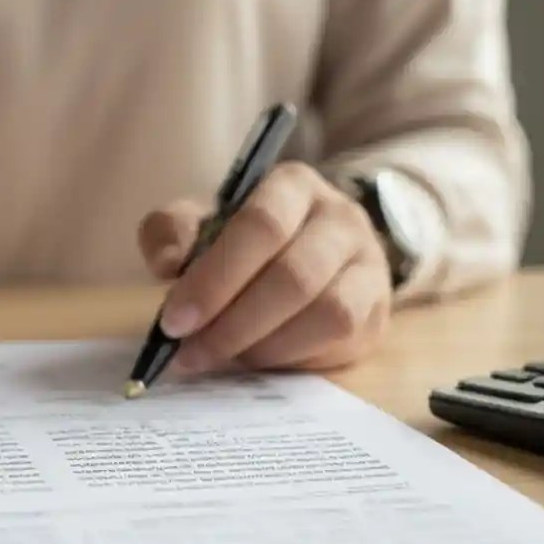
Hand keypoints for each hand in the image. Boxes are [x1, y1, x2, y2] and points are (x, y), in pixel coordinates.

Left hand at [138, 161, 391, 373]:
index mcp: (292, 185)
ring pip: (325, 312)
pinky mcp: (376, 311)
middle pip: (294, 275)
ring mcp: (368, 265)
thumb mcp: (198, 225)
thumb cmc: (241, 244)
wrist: (306, 260)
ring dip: (262, 345)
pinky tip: (256, 357)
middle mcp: (340, 218)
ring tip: (221, 355)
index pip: (261, 224)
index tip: (174, 320)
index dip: (215, 277)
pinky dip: (289, 355)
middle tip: (188, 352)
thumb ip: (171, 233)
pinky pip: (338, 339)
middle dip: (232, 323)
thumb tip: (167, 263)